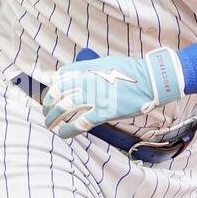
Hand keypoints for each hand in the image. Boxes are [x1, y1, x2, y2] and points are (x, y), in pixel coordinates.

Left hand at [42, 47, 183, 138]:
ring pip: (64, 108)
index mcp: (87, 68)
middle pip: (57, 93)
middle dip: (48, 104)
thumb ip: (90, 69)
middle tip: (46, 113)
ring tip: (50, 125)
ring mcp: (94, 97)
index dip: (52, 87)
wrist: (150, 80)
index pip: (60, 76)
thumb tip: (79, 75)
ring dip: (53, 118)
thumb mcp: (107, 63)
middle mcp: (86, 81)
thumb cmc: (131, 72)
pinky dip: (68, 130)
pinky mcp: (103, 112)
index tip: (51, 95)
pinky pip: (79, 123)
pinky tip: (63, 134)